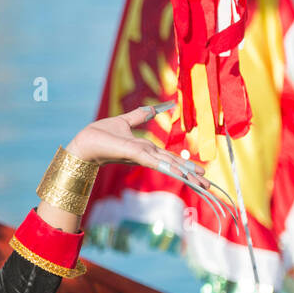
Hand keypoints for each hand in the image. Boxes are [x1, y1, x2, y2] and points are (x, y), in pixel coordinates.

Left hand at [66, 102, 211, 190]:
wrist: (84, 142)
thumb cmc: (100, 134)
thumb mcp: (124, 121)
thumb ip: (140, 116)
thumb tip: (155, 107)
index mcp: (146, 149)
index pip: (171, 158)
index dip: (187, 165)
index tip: (202, 174)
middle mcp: (146, 155)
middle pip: (174, 165)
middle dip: (192, 175)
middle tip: (209, 186)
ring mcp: (140, 155)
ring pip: (168, 165)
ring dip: (185, 175)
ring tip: (202, 184)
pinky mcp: (132, 153)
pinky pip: (154, 160)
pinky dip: (168, 166)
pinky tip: (181, 173)